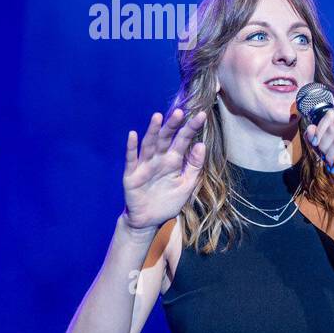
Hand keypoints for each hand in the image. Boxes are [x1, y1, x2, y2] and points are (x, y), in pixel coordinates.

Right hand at [122, 108, 207, 230]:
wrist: (150, 220)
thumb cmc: (168, 201)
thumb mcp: (187, 184)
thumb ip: (194, 166)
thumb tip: (202, 145)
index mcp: (174, 160)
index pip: (183, 140)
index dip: (191, 128)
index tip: (202, 115)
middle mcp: (159, 159)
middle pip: (166, 138)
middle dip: (172, 125)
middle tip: (181, 111)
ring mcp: (144, 165)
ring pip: (149, 145)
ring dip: (152, 131)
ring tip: (158, 117)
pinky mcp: (131, 175)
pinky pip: (131, 159)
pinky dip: (131, 147)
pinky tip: (133, 135)